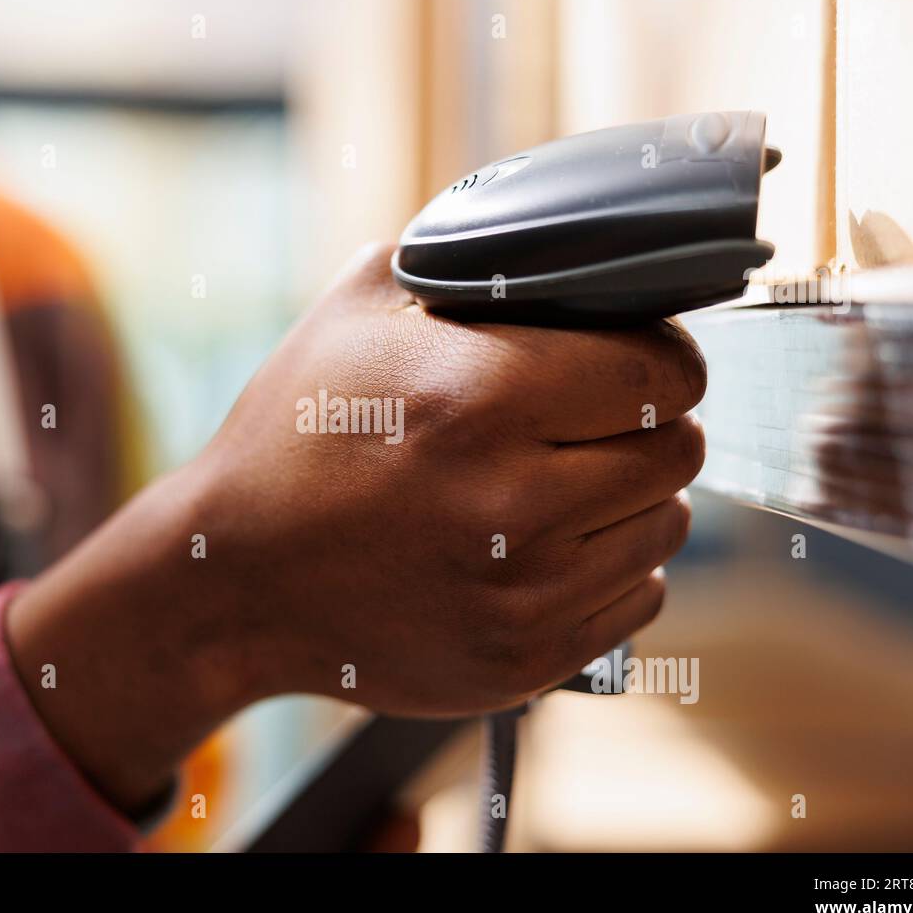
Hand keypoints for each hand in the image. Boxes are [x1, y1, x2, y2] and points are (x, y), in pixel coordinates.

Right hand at [5, 244, 705, 813]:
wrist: (234, 579)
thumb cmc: (297, 434)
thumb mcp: (358, 310)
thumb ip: (467, 259)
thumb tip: (566, 250)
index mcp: (484, 398)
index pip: (666, 373)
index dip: (662, 359)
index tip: (632, 365)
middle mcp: (515, 504)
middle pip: (678, 453)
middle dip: (645, 428)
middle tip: (590, 426)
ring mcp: (522, 597)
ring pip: (665, 531)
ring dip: (630, 502)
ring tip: (559, 489)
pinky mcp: (523, 662)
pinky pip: (636, 604)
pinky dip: (608, 572)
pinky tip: (544, 550)